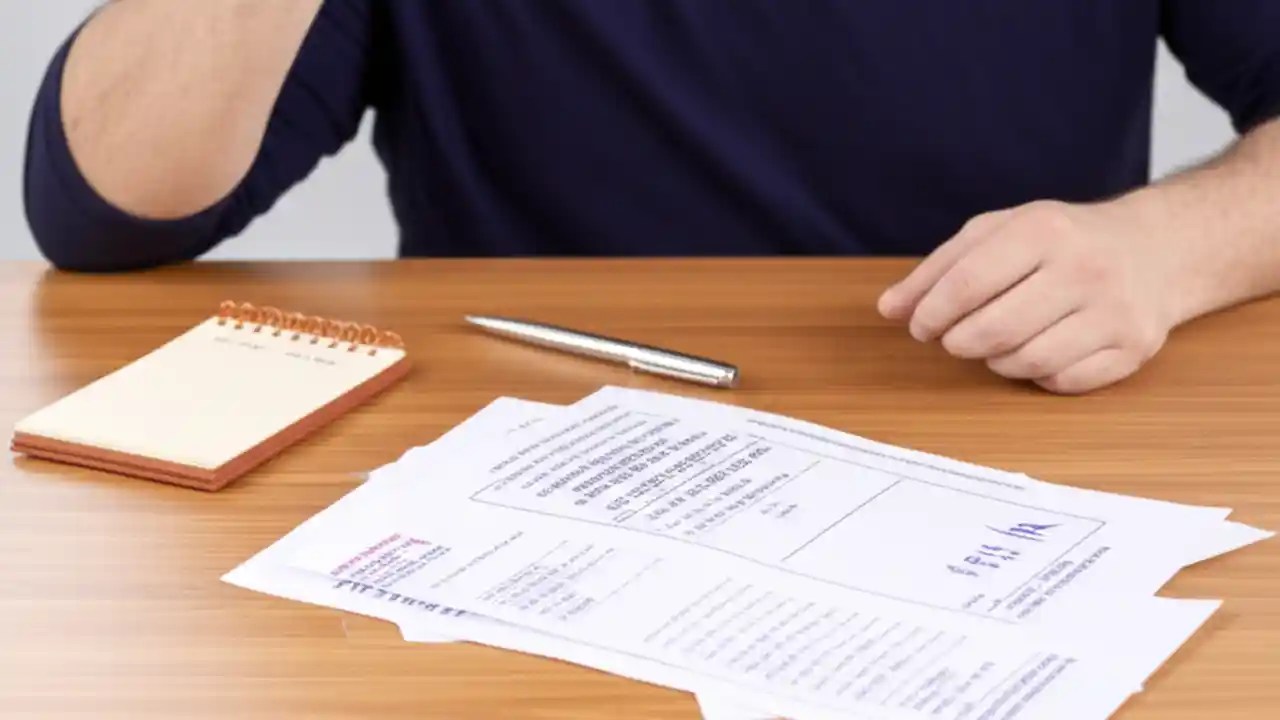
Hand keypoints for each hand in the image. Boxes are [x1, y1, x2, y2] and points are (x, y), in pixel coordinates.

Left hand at [876, 200, 1178, 393]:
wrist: (1157, 249)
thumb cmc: (1060, 241)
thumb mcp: (997, 234)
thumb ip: (940, 268)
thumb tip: (889, 309)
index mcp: (1044, 230)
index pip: (968, 282)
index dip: (931, 313)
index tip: (920, 327)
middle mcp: (1084, 268)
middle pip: (993, 329)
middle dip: (959, 342)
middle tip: (955, 338)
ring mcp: (1114, 311)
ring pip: (1026, 362)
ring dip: (996, 361)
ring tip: (997, 341)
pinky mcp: (1133, 348)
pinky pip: (1063, 382)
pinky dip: (1039, 375)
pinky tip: (1039, 351)